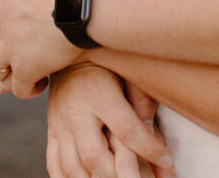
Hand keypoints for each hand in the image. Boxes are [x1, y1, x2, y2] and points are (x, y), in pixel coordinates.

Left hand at [0, 0, 85, 96]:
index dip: (2, 7)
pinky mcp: (25, 68)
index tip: (18, 11)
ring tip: (25, 66)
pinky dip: (28, 87)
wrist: (89, 4)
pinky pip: (19, 87)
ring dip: (7, 68)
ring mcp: (10, 46)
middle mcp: (0, 19)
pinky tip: (43, 81)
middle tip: (18, 41)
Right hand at [46, 64, 174, 177]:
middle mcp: (75, 111)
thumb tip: (155, 137)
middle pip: (94, 155)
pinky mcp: (52, 133)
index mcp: (98, 91)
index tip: (166, 159)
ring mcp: (59, 124)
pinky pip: (55, 165)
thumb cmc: (106, 62)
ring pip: (73, 167)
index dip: (148, 147)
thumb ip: (141, 102)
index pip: (126, 128)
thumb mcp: (126, 71)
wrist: (69, 53)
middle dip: (118, 176)